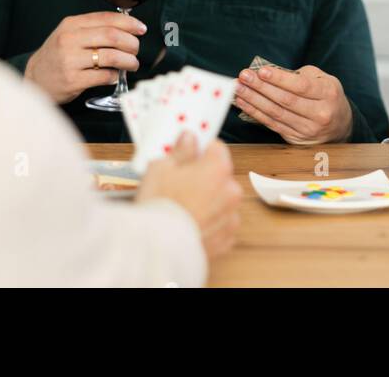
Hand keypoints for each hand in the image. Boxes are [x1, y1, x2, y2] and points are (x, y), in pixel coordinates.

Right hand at [24, 11, 144, 103]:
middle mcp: (69, 40)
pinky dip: (114, 75)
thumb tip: (127, 27)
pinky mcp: (73, 80)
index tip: (141, 29)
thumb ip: (93, 28)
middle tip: (136, 49)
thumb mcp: (69, 34)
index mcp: (71, 24)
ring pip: (111, 56)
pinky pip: (104, 76)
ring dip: (128, 61)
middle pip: (112, 36)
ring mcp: (70, 60)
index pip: (106, 18)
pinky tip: (114, 75)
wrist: (35, 77)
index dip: (129, 23)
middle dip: (131, 43)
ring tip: (132, 64)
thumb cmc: (57, 55)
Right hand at [137, 134, 241, 261]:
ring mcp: (231, 217)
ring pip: (220, 201)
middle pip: (219, 175)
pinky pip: (220, 224)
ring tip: (182, 208)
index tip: (189, 153)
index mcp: (218, 168)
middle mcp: (231, 191)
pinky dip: (208, 223)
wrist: (157, 248)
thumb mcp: (162, 168)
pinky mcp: (226, 239)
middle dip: (203, 177)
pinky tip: (189, 224)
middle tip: (179, 184)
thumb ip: (180, 151)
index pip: (216, 147)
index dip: (200, 150)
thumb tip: (189, 139)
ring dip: (208, 201)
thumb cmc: (159, 205)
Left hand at [234, 64, 352, 144]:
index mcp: (328, 94)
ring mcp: (308, 129)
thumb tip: (271, 74)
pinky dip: (255, 113)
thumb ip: (301, 75)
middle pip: (285, 101)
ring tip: (238, 88)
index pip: (301, 86)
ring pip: (276, 114)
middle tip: (244, 77)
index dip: (279, 79)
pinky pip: (272, 124)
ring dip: (253, 100)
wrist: (341, 126)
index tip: (261, 71)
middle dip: (261, 88)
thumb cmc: (327, 96)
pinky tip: (243, 103)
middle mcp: (320, 114)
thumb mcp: (324, 80)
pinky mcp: (296, 139)